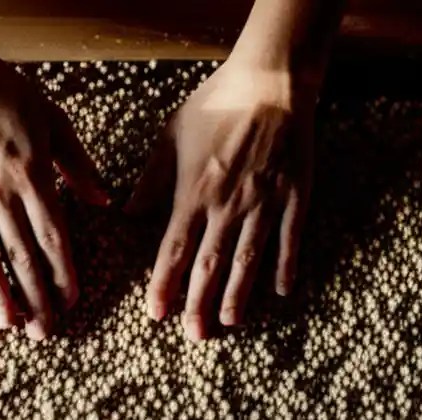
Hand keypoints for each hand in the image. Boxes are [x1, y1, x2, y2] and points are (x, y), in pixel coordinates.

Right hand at [0, 56, 107, 339]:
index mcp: (32, 176)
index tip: (72, 301)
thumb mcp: (53, 121)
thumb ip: (78, 166)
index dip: (64, 273)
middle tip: (44, 332)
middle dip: (36, 297)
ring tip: (8, 325)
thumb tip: (105, 201)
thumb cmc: (5, 93)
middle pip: (22, 255)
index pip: (53, 237)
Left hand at [129, 58, 315, 341]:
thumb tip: (127, 212)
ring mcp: (263, 203)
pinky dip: (286, 266)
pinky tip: (282, 291)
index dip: (164, 285)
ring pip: (248, 259)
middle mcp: (227, 205)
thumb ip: (151, 179)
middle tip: (194, 336)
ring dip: (237, 294)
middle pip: (209, 264)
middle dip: (199, 303)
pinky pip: (290, 239)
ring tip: (230, 322)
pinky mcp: (294, 197)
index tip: (156, 314)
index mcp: (193, 192)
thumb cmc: (218, 104)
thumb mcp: (172, 135)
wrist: (272, 82)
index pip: (174, 249)